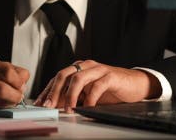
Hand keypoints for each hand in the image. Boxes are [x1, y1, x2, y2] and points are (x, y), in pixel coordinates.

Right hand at [0, 56, 28, 110]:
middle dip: (16, 94)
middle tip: (19, 94)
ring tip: (12, 97)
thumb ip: (10, 69)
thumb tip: (24, 81)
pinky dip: (2, 106)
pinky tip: (1, 100)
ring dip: (11, 102)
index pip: (6, 71)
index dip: (18, 80)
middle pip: (2, 89)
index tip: (21, 83)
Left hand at [34, 60, 160, 111]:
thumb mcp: (88, 93)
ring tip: (67, 108)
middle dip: (54, 91)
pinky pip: (97, 86)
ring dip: (70, 94)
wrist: (135, 84)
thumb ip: (75, 96)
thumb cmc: (111, 89)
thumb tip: (56, 107)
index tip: (40, 103)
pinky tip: (87, 108)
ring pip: (78, 78)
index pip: (58, 77)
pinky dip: (90, 98)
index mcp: (79, 68)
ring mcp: (98, 69)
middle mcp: (87, 66)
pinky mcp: (110, 76)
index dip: (47, 90)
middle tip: (49, 105)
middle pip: (64, 74)